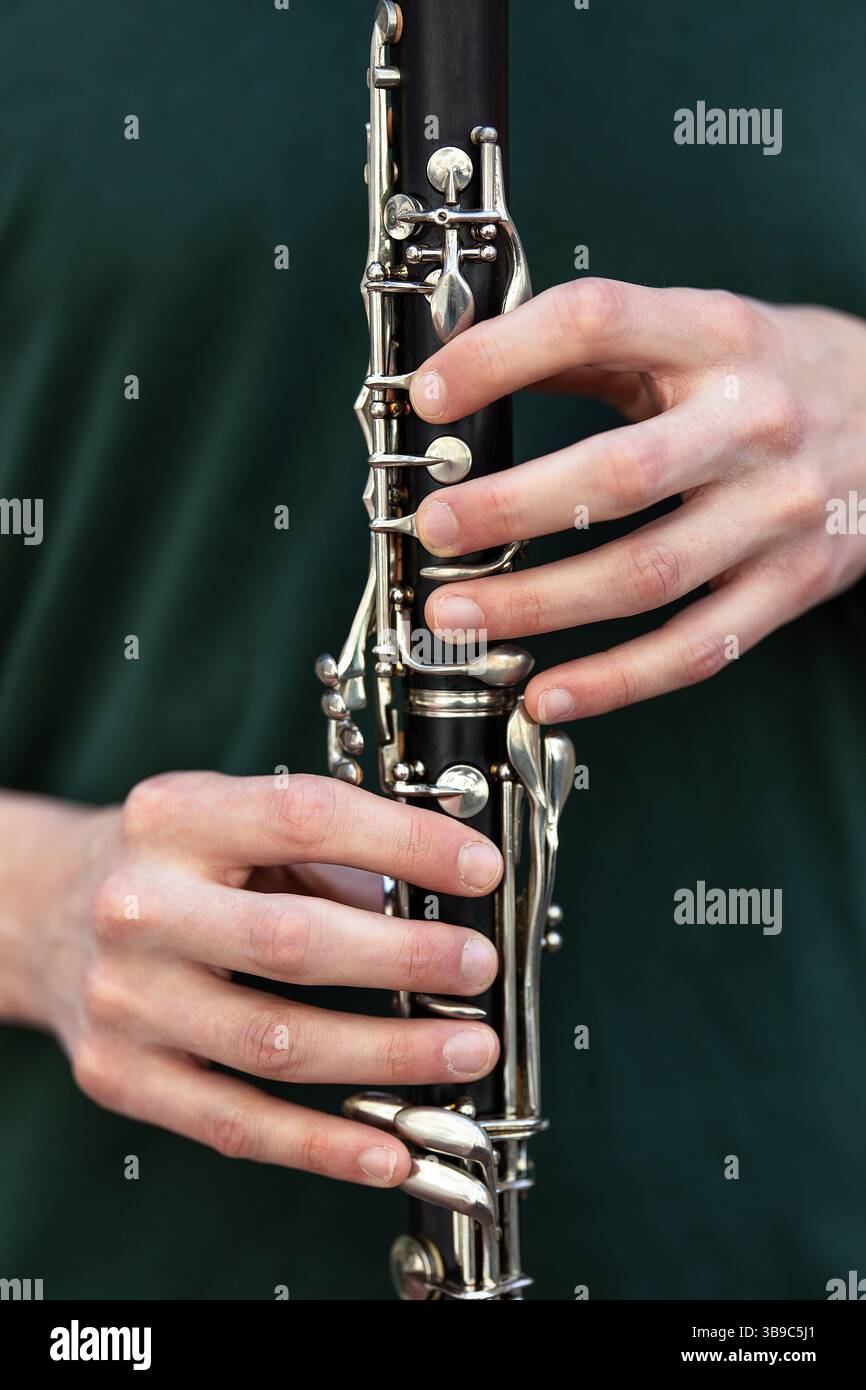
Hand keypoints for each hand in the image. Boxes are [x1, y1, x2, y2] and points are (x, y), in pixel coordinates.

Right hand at [0, 776, 501, 1186]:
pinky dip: (321, 1145)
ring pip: (274, 1043)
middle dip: (404, 960)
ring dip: (386, 1057)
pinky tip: (392, 1150)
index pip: (304, 817)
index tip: (480, 868)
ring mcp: (125, 1000)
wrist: (41, 914)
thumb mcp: (229, 819)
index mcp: (175, 817)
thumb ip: (325, 850)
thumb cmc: (168, 863)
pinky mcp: (120, 1077)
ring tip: (466, 1051)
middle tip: (478, 968)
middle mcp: (140, 907)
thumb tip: (442, 893)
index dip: (404, 843)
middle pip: (291, 943)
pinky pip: (233, 1124)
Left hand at [409, 278, 865, 720]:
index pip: (598, 322)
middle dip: (510, 508)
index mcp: (717, 336)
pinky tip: (549, 695)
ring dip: (541, 605)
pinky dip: (616, 680)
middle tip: (432, 531)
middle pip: (619, 474)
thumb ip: (596, 345)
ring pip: (647, 574)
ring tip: (455, 617)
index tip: (431, 394)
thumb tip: (468, 367)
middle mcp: (752, 424)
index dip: (503, 356)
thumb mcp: (700, 329)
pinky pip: (696, 648)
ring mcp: (777, 513)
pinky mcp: (790, 586)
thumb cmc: (781, 372)